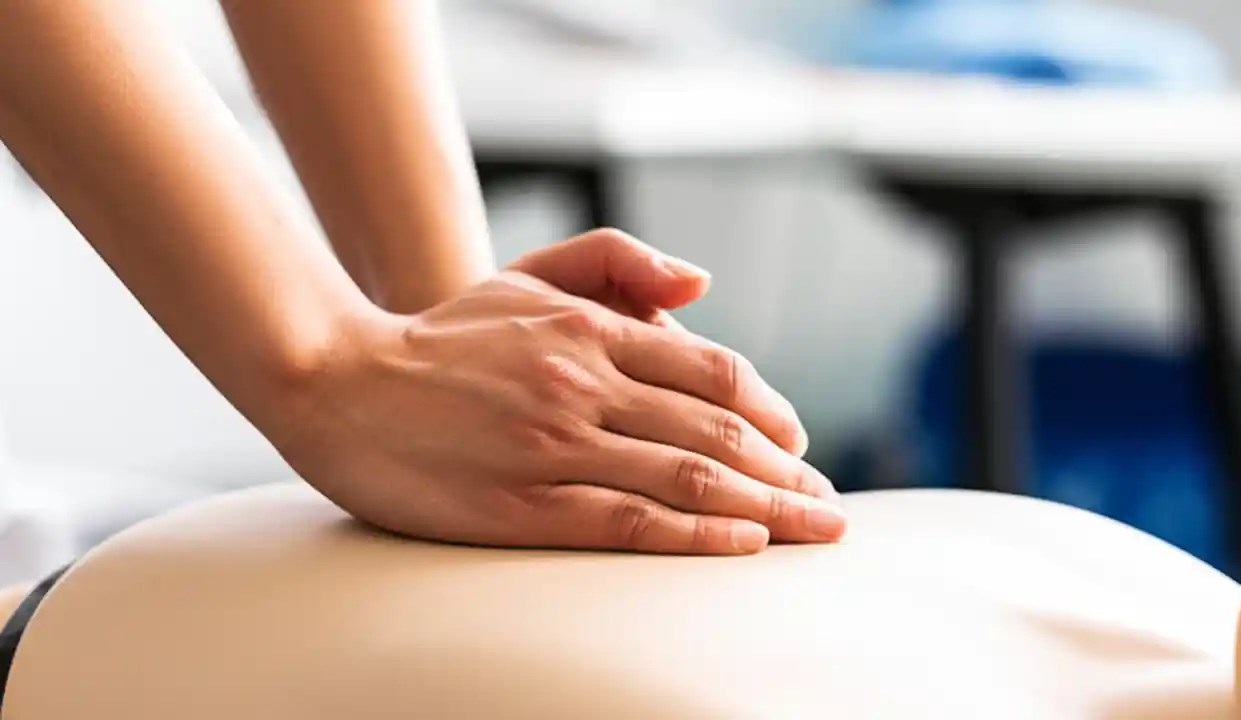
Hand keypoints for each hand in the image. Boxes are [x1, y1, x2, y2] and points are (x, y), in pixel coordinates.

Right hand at [273, 231, 844, 553]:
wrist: (338, 383)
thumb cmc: (441, 337)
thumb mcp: (526, 274)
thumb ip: (616, 264)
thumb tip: (701, 286)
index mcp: (587, 330)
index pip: (712, 370)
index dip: (771, 410)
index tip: (800, 444)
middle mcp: (582, 384)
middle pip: (716, 430)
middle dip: (788, 470)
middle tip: (830, 502)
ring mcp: (555, 445)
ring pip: (687, 477)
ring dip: (766, 508)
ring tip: (813, 529)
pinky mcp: (525, 505)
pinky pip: (630, 522)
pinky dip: (697, 533)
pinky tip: (743, 543)